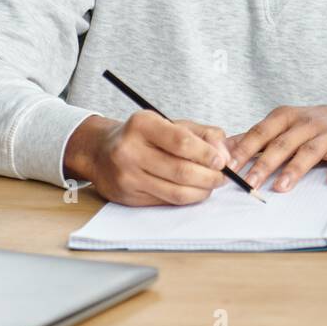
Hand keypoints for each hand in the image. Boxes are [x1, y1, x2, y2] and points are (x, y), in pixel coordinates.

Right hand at [64, 112, 230, 205]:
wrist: (101, 152)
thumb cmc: (143, 136)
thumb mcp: (170, 124)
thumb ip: (202, 134)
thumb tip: (225, 154)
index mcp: (142, 125)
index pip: (181, 142)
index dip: (207, 154)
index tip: (222, 161)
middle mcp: (130, 150)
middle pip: (181, 171)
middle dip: (210, 177)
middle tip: (223, 176)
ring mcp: (127, 176)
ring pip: (176, 192)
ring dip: (202, 191)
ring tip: (211, 185)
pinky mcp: (128, 197)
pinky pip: (166, 201)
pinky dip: (186, 198)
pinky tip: (194, 190)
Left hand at [227, 105, 326, 191]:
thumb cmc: (312, 125)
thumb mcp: (283, 124)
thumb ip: (255, 137)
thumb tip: (223, 149)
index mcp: (286, 117)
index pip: (261, 133)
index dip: (245, 149)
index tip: (229, 167)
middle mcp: (306, 122)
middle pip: (283, 143)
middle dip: (265, 163)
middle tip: (250, 183)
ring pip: (310, 151)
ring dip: (295, 169)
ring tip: (281, 187)